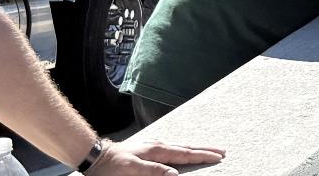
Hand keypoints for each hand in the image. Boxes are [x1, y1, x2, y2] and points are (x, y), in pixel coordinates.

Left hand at [88, 138, 226, 173]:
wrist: (96, 156)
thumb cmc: (112, 166)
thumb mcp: (131, 169)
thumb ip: (153, 170)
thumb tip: (175, 173)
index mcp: (157, 150)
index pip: (185, 153)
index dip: (202, 155)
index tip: (218, 156)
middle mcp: (158, 146)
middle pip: (186, 148)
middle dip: (204, 150)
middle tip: (222, 151)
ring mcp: (153, 146)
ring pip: (180, 147)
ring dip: (195, 149)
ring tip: (207, 150)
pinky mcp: (148, 149)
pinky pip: (172, 149)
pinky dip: (183, 150)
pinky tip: (182, 152)